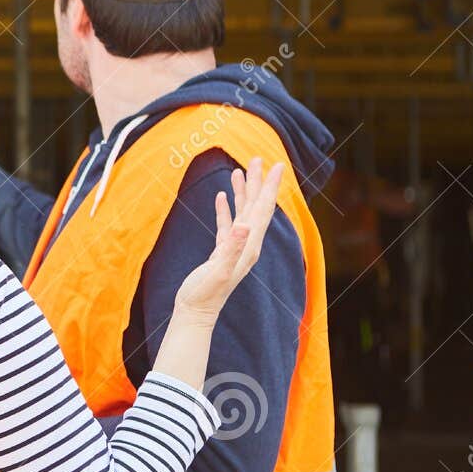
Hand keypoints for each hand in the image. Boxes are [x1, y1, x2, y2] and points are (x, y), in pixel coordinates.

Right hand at [171, 158, 285, 324]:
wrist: (195, 313)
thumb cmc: (204, 295)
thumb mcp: (218, 271)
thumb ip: (231, 249)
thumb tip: (243, 225)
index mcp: (249, 245)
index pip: (262, 210)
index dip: (269, 187)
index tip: (277, 165)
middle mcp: (246, 244)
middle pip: (256, 207)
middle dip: (258, 183)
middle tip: (259, 159)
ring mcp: (234, 247)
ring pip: (242, 212)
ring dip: (243, 192)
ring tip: (240, 170)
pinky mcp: (221, 251)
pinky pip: (227, 223)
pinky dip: (226, 208)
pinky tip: (221, 196)